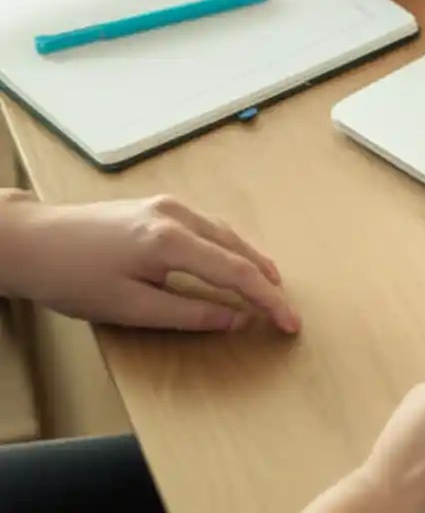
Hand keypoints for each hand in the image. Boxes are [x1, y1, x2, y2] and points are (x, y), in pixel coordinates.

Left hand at [0, 191, 298, 332]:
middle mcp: (177, 216)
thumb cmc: (71, 277)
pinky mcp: (160, 206)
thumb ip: (189, 313)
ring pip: (228, 234)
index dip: (269, 301)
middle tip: (286, 310)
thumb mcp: (130, 307)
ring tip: (270, 288)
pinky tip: (234, 262)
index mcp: (171, 241)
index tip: (290, 323)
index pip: (238, 273)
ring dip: (252, 262)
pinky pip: (210, 226)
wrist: (29, 241)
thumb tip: (235, 319)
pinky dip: (231, 248)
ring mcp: (169, 206)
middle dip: (267, 281)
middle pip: (240, 249)